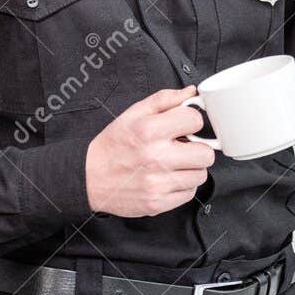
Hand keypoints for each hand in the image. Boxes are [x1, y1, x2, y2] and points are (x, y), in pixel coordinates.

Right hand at [85, 86, 212, 217]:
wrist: (88, 178)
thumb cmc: (113, 145)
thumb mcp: (133, 114)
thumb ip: (164, 100)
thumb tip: (191, 92)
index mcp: (150, 131)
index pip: (195, 120)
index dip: (191, 121)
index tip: (184, 126)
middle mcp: (156, 158)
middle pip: (206, 154)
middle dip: (197, 149)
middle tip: (184, 148)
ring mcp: (158, 183)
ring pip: (201, 175)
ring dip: (191, 169)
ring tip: (174, 164)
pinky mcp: (158, 203)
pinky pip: (189, 193)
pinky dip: (183, 186)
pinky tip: (168, 178)